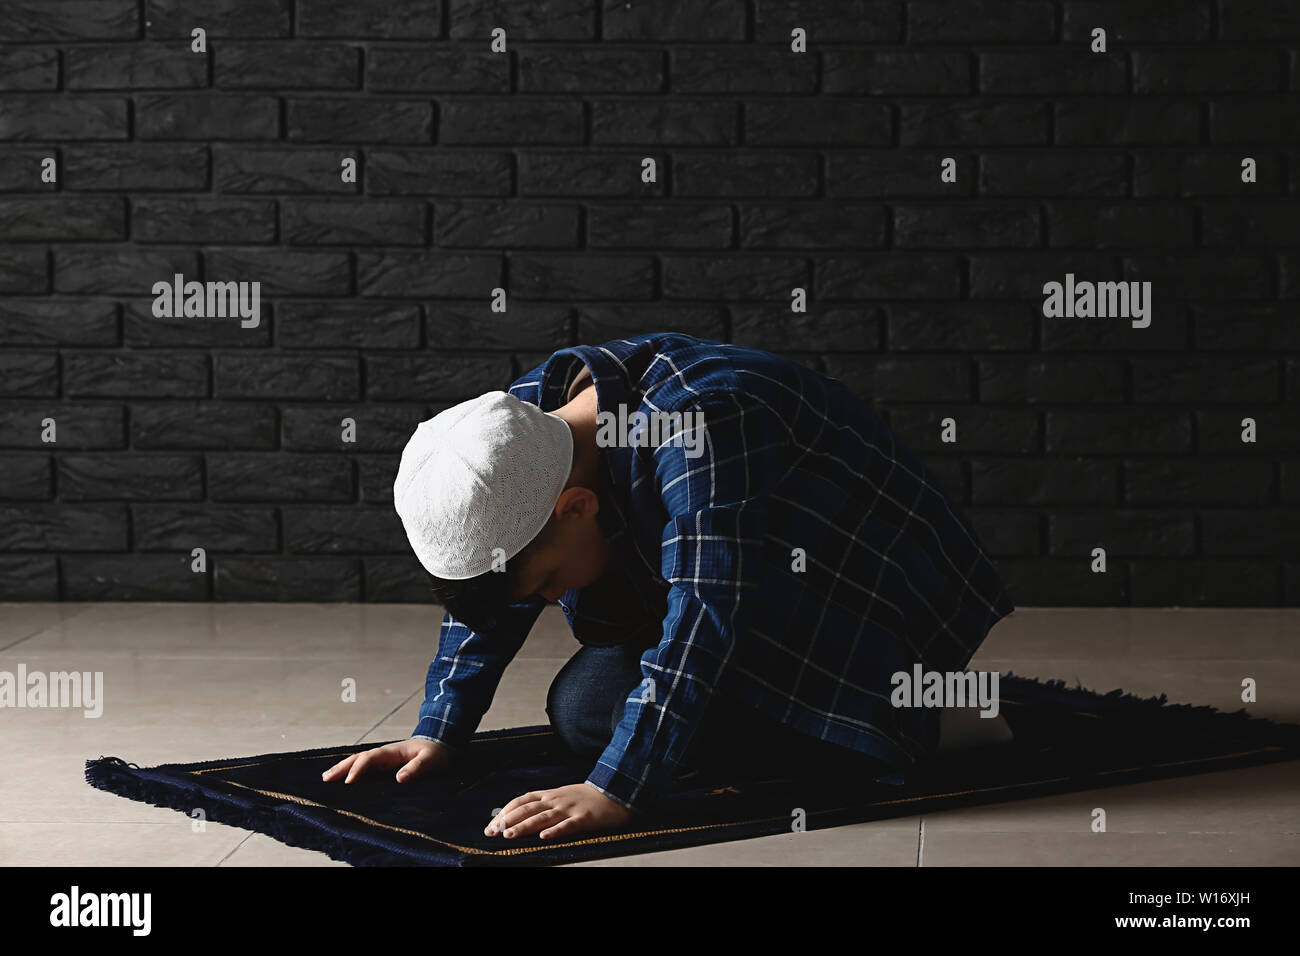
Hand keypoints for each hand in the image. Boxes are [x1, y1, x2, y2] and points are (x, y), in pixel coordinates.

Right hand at [321, 738, 449, 783]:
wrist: (439, 745)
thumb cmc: (435, 754)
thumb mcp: (431, 760)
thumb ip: (417, 768)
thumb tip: (400, 778)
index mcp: (392, 752)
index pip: (371, 758)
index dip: (359, 769)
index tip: (348, 782)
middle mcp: (383, 755)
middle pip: (358, 758)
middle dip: (342, 767)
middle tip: (326, 778)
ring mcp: (382, 760)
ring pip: (358, 762)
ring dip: (342, 769)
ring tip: (326, 778)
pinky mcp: (384, 767)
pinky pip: (364, 769)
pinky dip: (351, 773)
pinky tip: (341, 780)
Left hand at [485, 783, 633, 840]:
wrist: (617, 790)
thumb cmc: (588, 797)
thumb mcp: (563, 795)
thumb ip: (545, 804)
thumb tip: (522, 815)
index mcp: (551, 794)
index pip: (522, 801)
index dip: (506, 812)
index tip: (492, 824)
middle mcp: (557, 800)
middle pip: (528, 809)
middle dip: (508, 821)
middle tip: (492, 831)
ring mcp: (570, 808)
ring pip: (543, 817)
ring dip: (524, 826)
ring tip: (509, 835)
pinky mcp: (585, 818)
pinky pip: (568, 825)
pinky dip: (555, 831)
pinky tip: (544, 837)